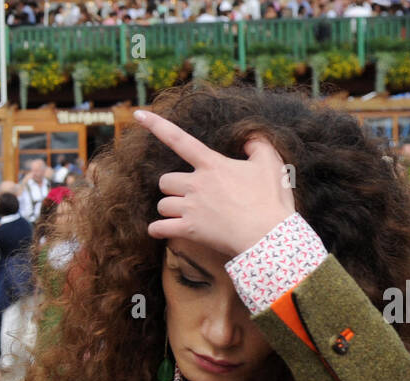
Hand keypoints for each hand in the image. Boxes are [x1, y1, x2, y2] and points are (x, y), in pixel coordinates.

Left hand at [133, 109, 295, 258]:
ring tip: (184, 213)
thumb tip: (249, 138)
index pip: (180, 139)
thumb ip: (258, 145)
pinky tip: (162, 230)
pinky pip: (159, 228)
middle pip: (165, 181)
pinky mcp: (189, 230)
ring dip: (169, 209)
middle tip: (188, 194)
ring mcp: (190, 208)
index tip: (138, 115)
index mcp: (212, 165)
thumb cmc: (270, 200)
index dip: (157, 126)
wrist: (267, 236)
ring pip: (163, 205)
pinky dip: (158, 230)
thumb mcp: (271, 164)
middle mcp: (196, 184)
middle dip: (172, 187)